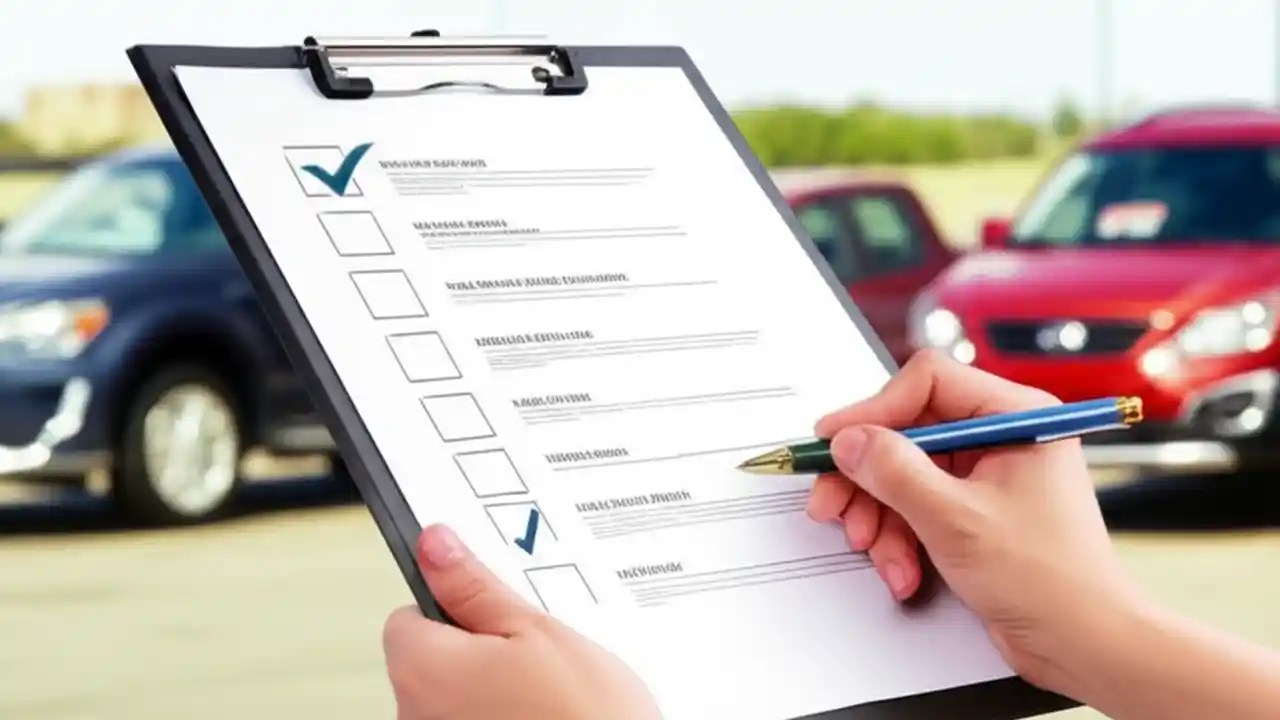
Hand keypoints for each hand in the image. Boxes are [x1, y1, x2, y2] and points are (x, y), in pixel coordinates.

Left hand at [382, 524, 661, 719]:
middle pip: (432, 661)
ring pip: (456, 698)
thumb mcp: (538, 631)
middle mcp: (414, 715)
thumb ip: (476, 587)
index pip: (408, 617)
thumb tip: (435, 545)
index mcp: (423, 669)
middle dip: (478, 651)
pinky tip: (544, 717)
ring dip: (492, 691)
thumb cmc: (584, 717)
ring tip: (549, 694)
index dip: (454, 608)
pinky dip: (502, 718)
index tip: (493, 610)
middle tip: (536, 654)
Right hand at [807, 349, 1150, 692]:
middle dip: (867, 477)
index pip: (927, 383)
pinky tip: (903, 571)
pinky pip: (916, 507)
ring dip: (880, 517)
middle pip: (906, 432)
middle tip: (831, 504)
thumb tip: (850, 440)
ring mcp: (986, 475)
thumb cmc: (1052, 581)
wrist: (1084, 644)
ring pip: (903, 474)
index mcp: (1016, 416)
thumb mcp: (957, 520)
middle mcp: (1001, 436)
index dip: (874, 410)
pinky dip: (900, 539)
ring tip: (875, 551)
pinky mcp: (972, 510)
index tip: (835, 440)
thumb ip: (895, 473)